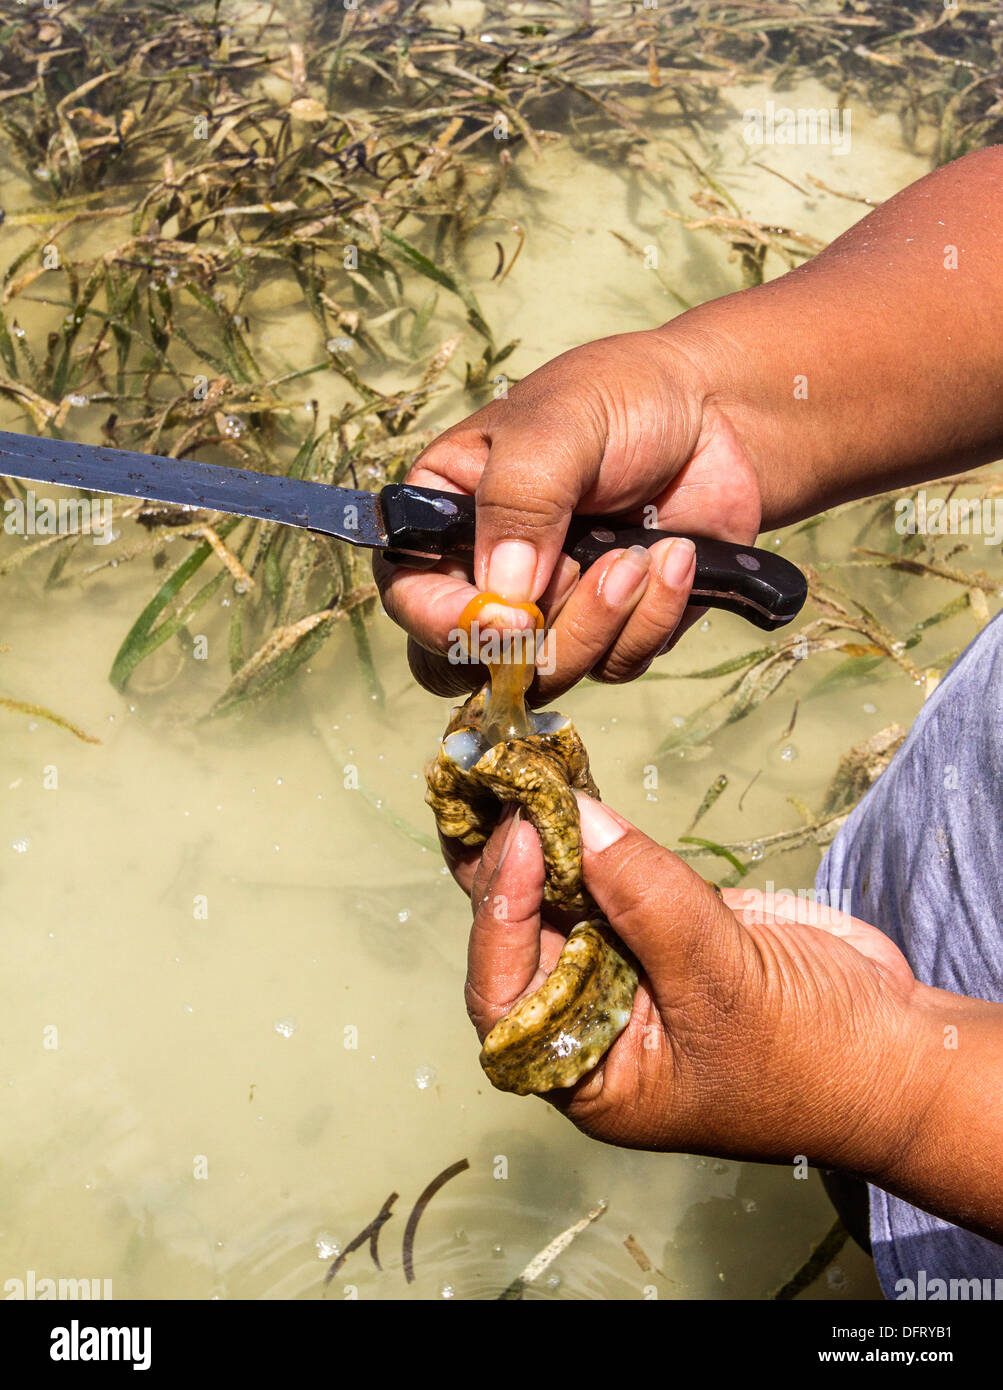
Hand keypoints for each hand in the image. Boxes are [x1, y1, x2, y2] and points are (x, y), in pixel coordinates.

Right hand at [374, 328, 762, 702]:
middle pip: (470, 663)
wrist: (715, 414)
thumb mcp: (556, 425)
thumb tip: (505, 591)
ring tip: (639, 551)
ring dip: (603, 618)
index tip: (511, 618)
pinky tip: (674, 557)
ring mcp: (550, 609)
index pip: (410, 597)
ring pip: (551, 673)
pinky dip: (652, 618)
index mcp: (446, 517)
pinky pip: (617, 664)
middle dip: (533, 642)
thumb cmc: (621, 398)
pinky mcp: (611, 630)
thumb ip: (519, 500)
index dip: (447, 624)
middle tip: (581, 573)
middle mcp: (486, 575)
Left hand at [460, 795, 937, 1175]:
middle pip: (521, 935)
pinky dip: (591, 833)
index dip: (502, 919)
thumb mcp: (722, 984)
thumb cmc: (812, 1056)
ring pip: (559, 896)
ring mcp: (625, 967)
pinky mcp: (661, 924)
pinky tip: (569, 786)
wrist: (898, 1051)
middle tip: (501, 783)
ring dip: (542, 836)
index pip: (508, 997)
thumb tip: (576, 819)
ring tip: (520, 768)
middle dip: (506, 863)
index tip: (519, 842)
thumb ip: (647, 900)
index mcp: (586, 1070)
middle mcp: (589, 1020)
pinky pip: (611, 874)